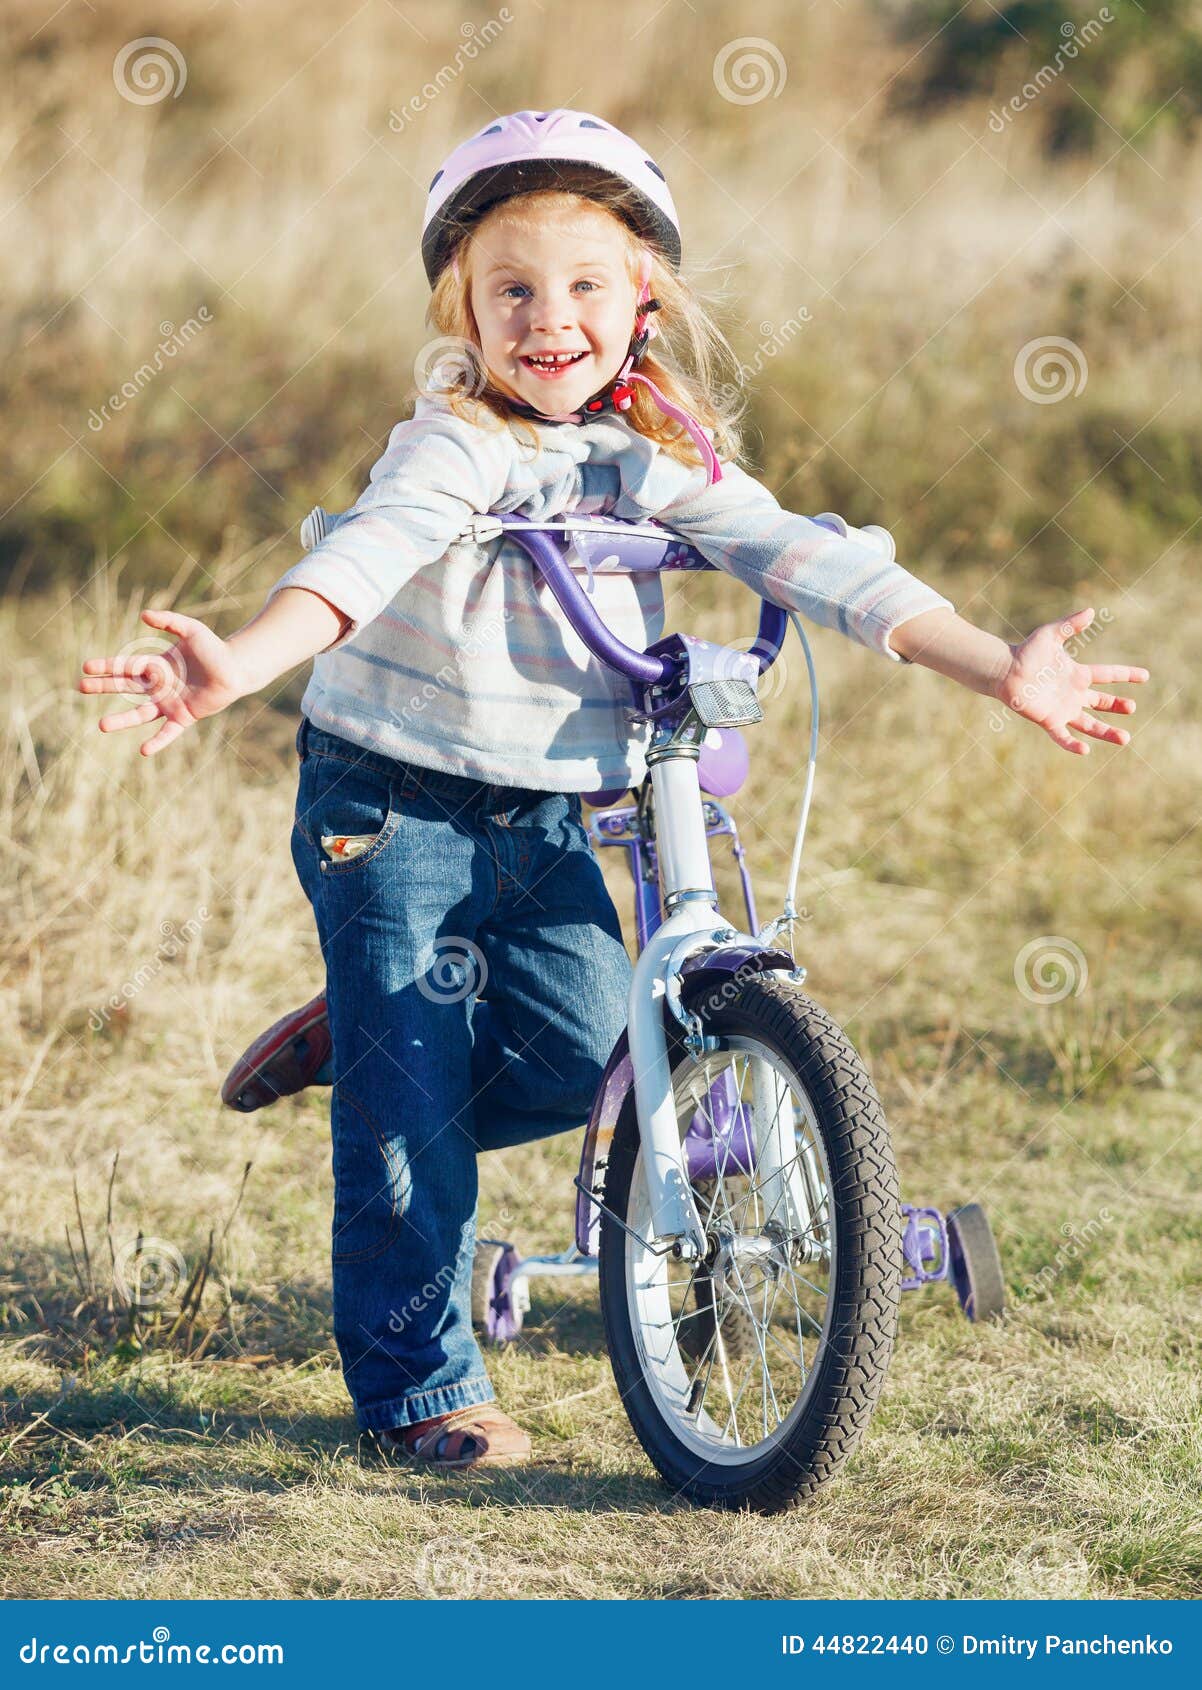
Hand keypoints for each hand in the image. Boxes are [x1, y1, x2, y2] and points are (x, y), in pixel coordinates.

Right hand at [78, 608, 254, 755]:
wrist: (236, 668)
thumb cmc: (214, 648)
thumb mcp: (190, 630)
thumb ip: (169, 621)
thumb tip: (143, 615)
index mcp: (156, 665)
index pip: (126, 666)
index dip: (107, 666)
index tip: (86, 667)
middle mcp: (158, 686)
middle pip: (126, 688)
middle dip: (105, 687)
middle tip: (81, 687)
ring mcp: (169, 703)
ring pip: (141, 714)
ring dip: (122, 720)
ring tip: (102, 725)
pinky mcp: (184, 716)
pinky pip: (168, 732)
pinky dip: (157, 741)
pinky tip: (144, 750)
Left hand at [996, 607, 1148, 754]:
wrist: (1004, 670)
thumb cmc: (1025, 652)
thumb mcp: (1050, 634)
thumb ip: (1070, 624)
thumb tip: (1091, 611)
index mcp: (1078, 675)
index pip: (1108, 674)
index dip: (1126, 674)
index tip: (1145, 676)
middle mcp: (1073, 694)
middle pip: (1102, 703)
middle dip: (1118, 706)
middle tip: (1132, 707)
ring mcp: (1062, 709)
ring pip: (1090, 724)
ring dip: (1106, 732)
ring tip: (1124, 739)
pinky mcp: (1049, 720)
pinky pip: (1063, 736)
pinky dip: (1073, 744)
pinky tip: (1085, 750)